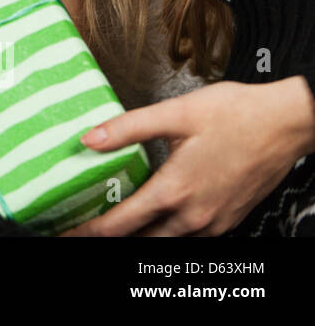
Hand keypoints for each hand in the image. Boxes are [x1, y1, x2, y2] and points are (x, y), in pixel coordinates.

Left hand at [61, 77, 314, 235]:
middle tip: (85, 228)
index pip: (121, 223)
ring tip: (116, 224)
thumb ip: (127, 128)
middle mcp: (194, 215)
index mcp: (175, 190)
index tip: (67, 231)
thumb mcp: (175, 113)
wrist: (288, 123)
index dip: (90, 230)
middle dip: (111, 237)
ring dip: (140, 237)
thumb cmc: (237, 115)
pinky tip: (157, 217)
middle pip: (142, 240)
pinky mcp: (228, 218)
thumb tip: (88, 138)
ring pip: (167, 242)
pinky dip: (167, 232)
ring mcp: (214, 221)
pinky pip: (190, 236)